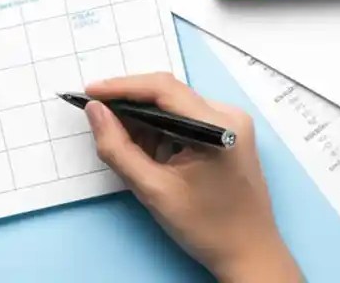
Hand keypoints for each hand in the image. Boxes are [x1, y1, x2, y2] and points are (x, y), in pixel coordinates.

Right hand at [85, 74, 299, 282]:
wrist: (249, 253)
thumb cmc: (206, 227)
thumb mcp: (153, 190)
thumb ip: (118, 148)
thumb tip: (95, 112)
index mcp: (216, 125)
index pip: (162, 89)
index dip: (121, 87)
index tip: (90, 92)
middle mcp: (228, 115)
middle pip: (169, 94)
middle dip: (130, 105)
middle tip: (99, 118)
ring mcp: (231, 123)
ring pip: (175, 107)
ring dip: (145, 120)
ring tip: (123, 143)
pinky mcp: (227, 134)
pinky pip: (186, 119)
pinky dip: (162, 130)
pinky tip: (148, 151)